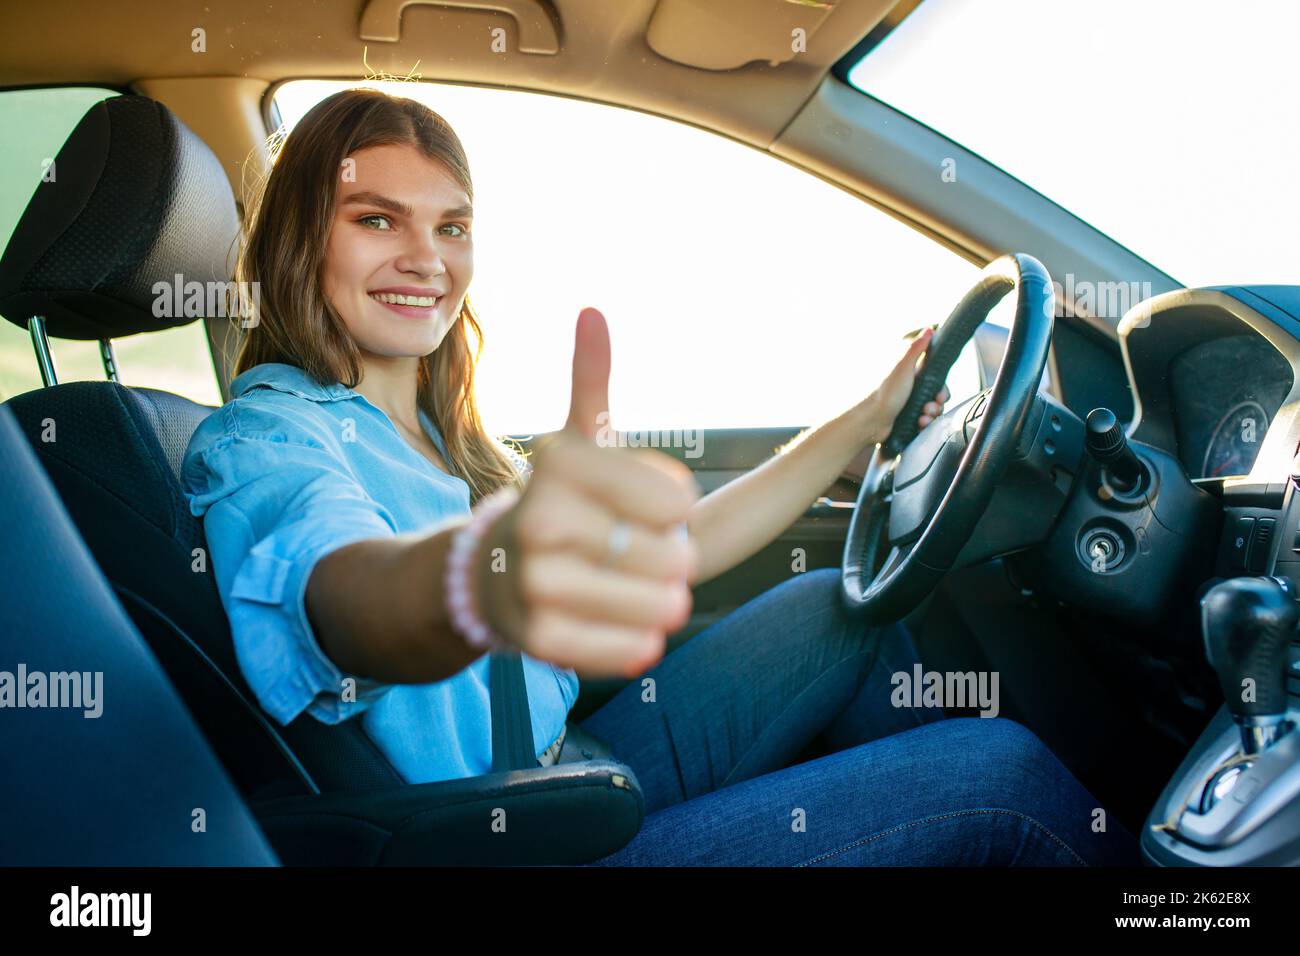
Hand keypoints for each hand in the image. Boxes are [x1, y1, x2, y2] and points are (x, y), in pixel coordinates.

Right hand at [479, 308, 700, 677]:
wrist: (486, 573)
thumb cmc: (554, 501)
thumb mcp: (574, 440)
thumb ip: (591, 379)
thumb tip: (593, 313)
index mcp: (560, 464)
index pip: (678, 500)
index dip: (678, 508)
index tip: (653, 506)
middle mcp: (542, 521)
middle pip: (674, 555)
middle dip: (673, 559)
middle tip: (644, 555)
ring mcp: (536, 584)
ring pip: (658, 607)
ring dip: (663, 604)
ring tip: (641, 591)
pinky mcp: (539, 640)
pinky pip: (629, 650)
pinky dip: (640, 643)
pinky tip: (628, 628)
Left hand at [862, 327, 951, 441]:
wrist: (871, 420)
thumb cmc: (885, 392)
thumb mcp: (903, 367)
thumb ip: (916, 349)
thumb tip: (928, 330)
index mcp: (911, 375)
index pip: (936, 380)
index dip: (941, 387)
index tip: (939, 393)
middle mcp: (911, 390)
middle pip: (936, 396)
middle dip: (936, 403)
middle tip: (929, 406)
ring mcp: (909, 405)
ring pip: (932, 410)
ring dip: (931, 414)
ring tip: (922, 417)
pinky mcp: (908, 420)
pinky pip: (924, 423)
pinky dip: (924, 424)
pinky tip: (919, 423)